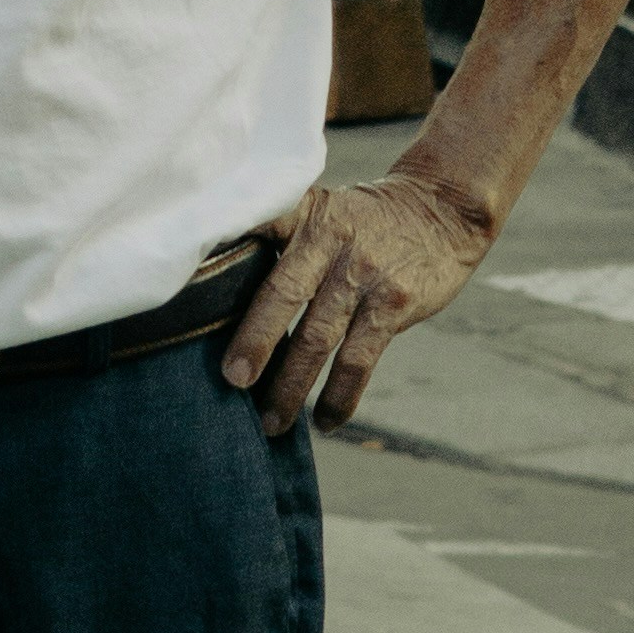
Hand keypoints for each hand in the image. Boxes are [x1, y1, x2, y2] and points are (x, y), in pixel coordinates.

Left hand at [220, 169, 492, 438]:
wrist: (442, 209)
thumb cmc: (365, 221)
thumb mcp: (326, 209)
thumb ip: (285, 242)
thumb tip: (225, 298)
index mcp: (305, 211)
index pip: (259, 222)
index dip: (227, 242)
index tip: (191, 276)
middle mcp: (332, 238)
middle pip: (284, 293)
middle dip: (255, 340)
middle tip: (231, 382)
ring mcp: (365, 272)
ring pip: (319, 338)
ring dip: (291, 386)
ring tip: (270, 423)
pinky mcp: (394, 304)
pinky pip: (359, 360)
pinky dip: (339, 396)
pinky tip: (323, 420)